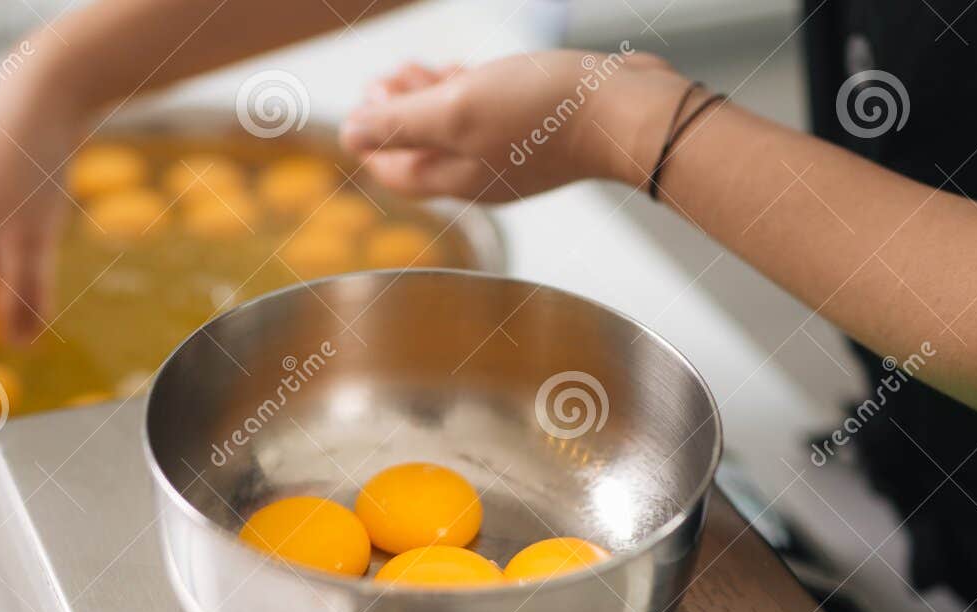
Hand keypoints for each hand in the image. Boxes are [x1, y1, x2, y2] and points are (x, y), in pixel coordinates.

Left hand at [339, 51, 685, 201]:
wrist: (626, 112)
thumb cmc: (545, 112)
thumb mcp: (456, 109)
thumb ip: (401, 124)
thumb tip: (350, 135)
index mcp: (457, 179)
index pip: (396, 173)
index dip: (372, 141)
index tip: (366, 102)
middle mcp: (482, 175)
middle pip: (423, 152)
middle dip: (398, 115)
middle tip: (386, 78)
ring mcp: (513, 156)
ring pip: (455, 131)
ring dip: (430, 99)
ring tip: (417, 68)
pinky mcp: (540, 133)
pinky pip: (490, 118)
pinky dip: (469, 95)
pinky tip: (466, 69)